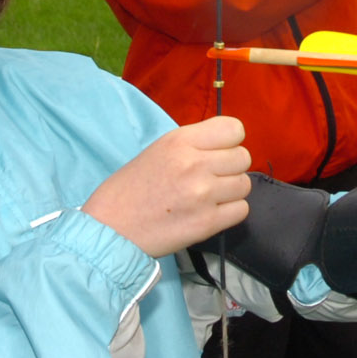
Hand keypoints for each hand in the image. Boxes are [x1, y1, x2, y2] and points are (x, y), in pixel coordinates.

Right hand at [82, 117, 251, 256]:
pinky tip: (210, 212)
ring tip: (208, 196)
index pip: (234, 129)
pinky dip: (230, 212)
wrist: (111, 228)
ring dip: (231, 191)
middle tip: (211, 177)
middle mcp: (194, 164)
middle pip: (243, 157)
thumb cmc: (132, 188)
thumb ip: (194, 144)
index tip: (218, 151)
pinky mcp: (207, 223)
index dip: (230, 141)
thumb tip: (228, 146)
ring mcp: (203, 195)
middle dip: (231, 167)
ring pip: (244, 184)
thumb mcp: (160, 150)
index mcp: (180, 141)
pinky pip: (241, 210)